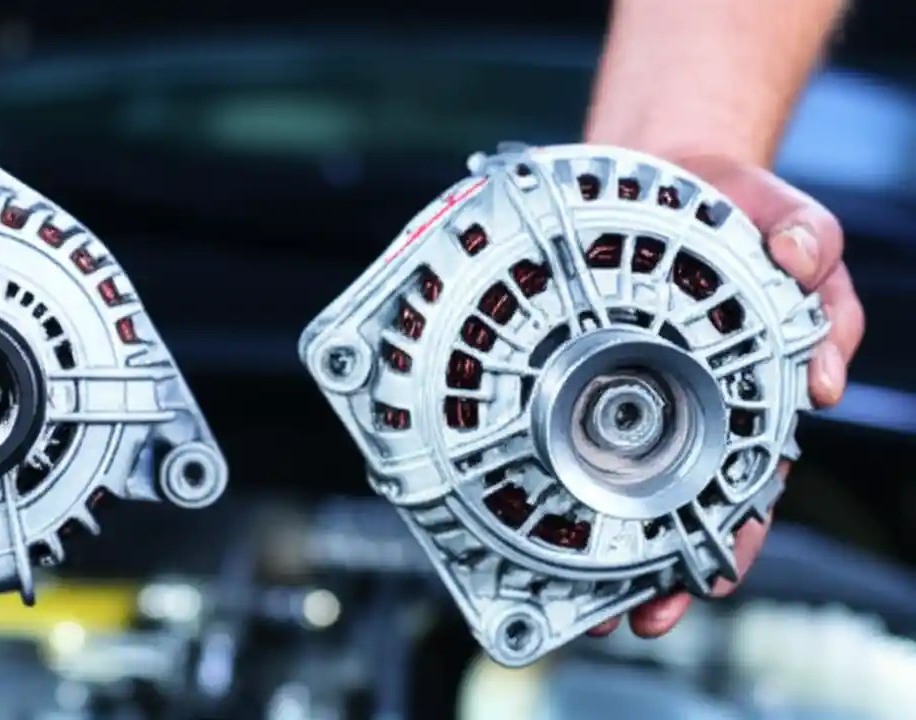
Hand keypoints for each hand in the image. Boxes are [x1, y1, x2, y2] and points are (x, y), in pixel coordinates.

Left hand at [588, 154, 865, 638]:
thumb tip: (802, 262)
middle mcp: (699, 403)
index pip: (750, 473)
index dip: (733, 529)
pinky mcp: (601, 373)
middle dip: (668, 563)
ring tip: (595, 593)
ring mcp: (649, 394)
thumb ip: (801, 236)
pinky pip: (587, 430)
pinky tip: (545, 514)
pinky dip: (569, 474)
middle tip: (643, 612)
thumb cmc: (729, 208)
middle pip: (687, 502)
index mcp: (749, 383)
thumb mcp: (777, 213)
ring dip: (615, 539)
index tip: (712, 577)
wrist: (664, 177)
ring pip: (634, 482)